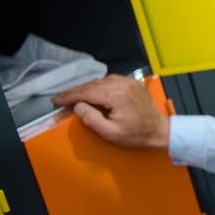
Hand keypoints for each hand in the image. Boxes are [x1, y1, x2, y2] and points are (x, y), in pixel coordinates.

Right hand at [50, 74, 169, 147]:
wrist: (158, 130)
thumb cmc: (136, 134)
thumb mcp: (110, 133)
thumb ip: (91, 119)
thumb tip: (78, 106)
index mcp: (117, 96)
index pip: (86, 92)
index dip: (69, 96)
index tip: (56, 100)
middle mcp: (123, 84)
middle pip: (91, 85)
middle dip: (74, 91)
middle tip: (60, 98)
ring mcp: (129, 82)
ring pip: (99, 81)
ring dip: (85, 88)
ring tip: (72, 96)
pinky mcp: (132, 82)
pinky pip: (110, 80)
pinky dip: (98, 85)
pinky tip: (91, 92)